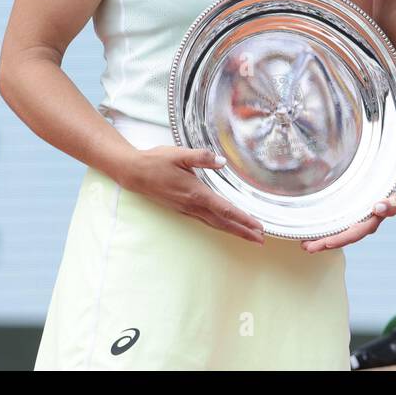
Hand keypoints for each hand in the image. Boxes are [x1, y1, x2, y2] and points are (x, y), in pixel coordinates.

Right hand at [117, 146, 264, 244]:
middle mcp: (192, 205)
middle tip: (261, 240)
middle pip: (223, 222)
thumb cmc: (156, 161)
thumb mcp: (179, 154)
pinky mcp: (182, 208)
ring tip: (249, 236)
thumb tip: (221, 161)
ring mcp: (186, 209)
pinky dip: (220, 225)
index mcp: (195, 192)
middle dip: (243, 231)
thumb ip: (201, 157)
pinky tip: (226, 225)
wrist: (134, 172)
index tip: (257, 226)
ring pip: (214, 223)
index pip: (224, 209)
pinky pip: (206, 220)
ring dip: (233, 230)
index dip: (243, 219)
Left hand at [301, 193, 395, 252]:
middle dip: (325, 244)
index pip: (356, 233)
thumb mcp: (393, 195)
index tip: (327, 242)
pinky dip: (323, 233)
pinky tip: (311, 235)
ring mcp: (354, 223)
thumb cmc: (388, 190)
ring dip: (321, 241)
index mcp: (372, 222)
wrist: (384, 183)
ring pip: (337, 235)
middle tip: (308, 247)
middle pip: (343, 238)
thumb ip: (391, 204)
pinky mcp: (347, 219)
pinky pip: (335, 228)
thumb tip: (378, 207)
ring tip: (306, 245)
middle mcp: (362, 226)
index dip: (341, 239)